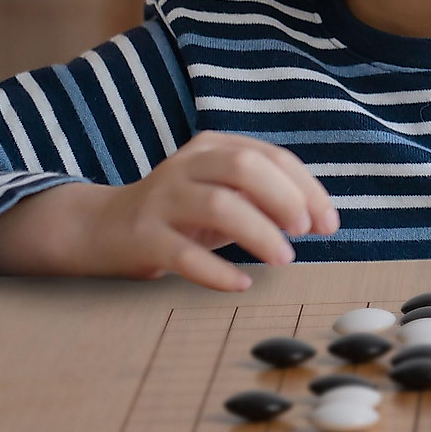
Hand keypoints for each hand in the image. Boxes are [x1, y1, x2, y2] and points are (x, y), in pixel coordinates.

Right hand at [0, 131, 339, 290]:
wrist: (102, 228)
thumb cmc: (182, 211)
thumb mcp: (222, 192)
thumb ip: (263, 195)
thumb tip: (318, 216)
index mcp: (213, 147)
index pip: (271, 157)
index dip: (306, 188)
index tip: (328, 222)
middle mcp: (187, 165)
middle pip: (244, 167)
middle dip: (284, 198)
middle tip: (304, 231)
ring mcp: (162, 199)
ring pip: (218, 206)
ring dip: (259, 233)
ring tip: (283, 258)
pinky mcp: (142, 238)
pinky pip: (183, 255)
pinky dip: (217, 271)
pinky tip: (241, 284)